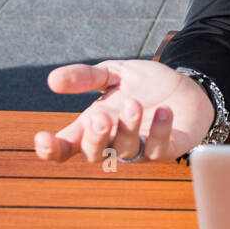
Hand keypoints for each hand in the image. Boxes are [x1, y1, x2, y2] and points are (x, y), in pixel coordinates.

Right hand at [35, 59, 213, 162]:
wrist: (186, 87)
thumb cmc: (145, 85)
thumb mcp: (113, 74)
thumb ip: (85, 77)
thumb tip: (52, 80)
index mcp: (93, 127)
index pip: (66, 146)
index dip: (52, 148)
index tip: (43, 138)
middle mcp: (112, 143)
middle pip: (93, 154)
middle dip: (94, 137)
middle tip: (98, 116)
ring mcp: (139, 149)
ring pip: (125, 152)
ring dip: (127, 128)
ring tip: (132, 103)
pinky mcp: (166, 150)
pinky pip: (158, 149)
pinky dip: (159, 130)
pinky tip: (164, 110)